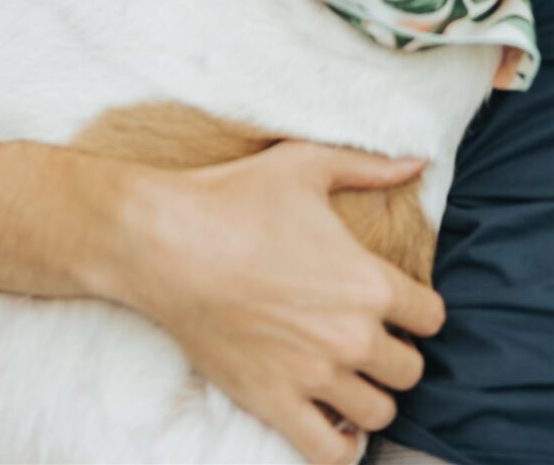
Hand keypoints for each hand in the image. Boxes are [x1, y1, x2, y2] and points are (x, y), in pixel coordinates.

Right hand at [108, 142, 443, 464]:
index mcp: (368, 282)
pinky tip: (329, 417)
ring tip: (347, 373)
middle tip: (365, 334)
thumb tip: (419, 160)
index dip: (417, 308)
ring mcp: (313, 376)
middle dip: (395, 352)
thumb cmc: (234, 198)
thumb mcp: (305, 165)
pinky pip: (331, 453)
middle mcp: (351, 336)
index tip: (394, 301)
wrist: (164, 241)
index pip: (432, 317)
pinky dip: (340, 444)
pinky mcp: (274, 402)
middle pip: (411, 370)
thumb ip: (369, 166)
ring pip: (380, 413)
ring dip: (370, 395)